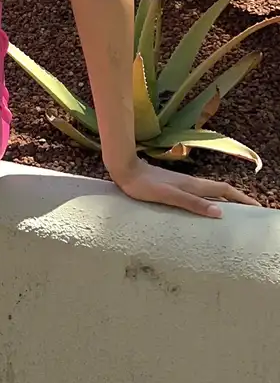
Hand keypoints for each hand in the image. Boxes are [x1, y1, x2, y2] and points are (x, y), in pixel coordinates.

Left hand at [110, 156, 260, 217]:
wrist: (124, 170)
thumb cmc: (143, 185)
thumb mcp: (168, 196)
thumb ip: (192, 203)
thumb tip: (220, 212)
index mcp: (192, 185)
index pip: (224, 190)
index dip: (241, 198)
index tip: (257, 207)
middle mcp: (191, 183)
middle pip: (220, 190)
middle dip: (237, 199)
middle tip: (250, 212)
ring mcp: (182, 184)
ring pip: (209, 192)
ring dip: (223, 200)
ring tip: (232, 213)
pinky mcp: (173, 186)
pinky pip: (197, 194)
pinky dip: (208, 200)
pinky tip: (203, 208)